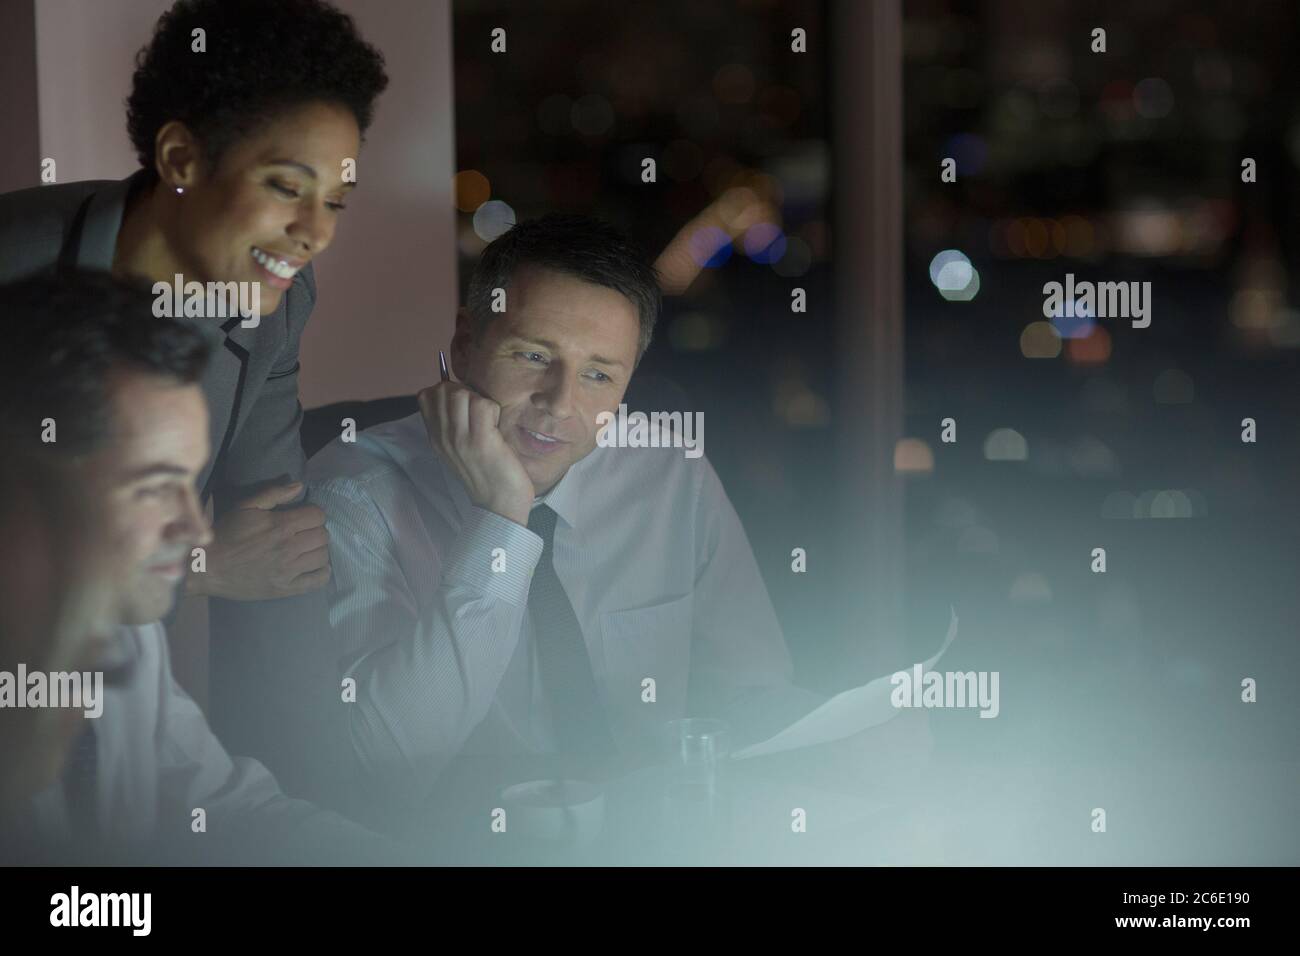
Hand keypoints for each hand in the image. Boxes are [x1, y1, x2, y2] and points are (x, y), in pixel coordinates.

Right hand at [186, 482, 330, 599]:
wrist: (207, 567)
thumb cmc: (226, 534)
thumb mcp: (246, 506)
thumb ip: (274, 494)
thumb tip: (300, 486)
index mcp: (281, 526)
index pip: (318, 515)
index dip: (313, 513)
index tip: (304, 517)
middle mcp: (288, 548)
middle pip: (323, 535)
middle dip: (316, 530)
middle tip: (303, 533)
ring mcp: (288, 570)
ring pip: (323, 556)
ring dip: (318, 550)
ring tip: (306, 549)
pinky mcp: (286, 589)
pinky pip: (318, 581)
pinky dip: (322, 573)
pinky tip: (312, 566)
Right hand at [417, 379, 533, 525]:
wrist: (499, 504)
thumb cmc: (487, 472)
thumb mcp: (459, 447)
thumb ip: (453, 422)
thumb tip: (460, 392)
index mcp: (435, 437)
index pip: (426, 395)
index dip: (447, 391)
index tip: (464, 406)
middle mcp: (442, 437)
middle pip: (443, 389)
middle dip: (465, 391)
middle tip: (479, 412)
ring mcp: (460, 439)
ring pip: (462, 394)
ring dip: (480, 400)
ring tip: (488, 420)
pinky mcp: (481, 441)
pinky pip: (483, 405)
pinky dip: (493, 409)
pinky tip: (496, 426)